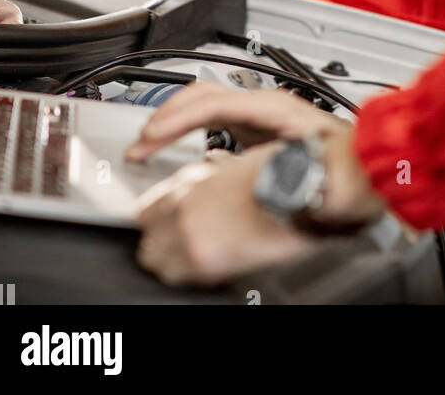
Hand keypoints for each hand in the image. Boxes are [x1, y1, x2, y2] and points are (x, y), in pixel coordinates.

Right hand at [126, 82, 386, 247]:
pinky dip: (189, 130)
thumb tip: (283, 188)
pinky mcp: (261, 132)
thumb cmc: (356, 168)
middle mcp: (268, 106)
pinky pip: (216, 121)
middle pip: (204, 95)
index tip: (151, 139)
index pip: (215, 102)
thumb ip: (304, 181)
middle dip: (167, 115)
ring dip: (175, 120)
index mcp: (278, 109)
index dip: (177, 119)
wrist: (375, 166)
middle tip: (140, 142)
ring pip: (207, 103)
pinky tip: (183, 152)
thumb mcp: (328, 176)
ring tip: (151, 143)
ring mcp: (263, 116)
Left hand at [135, 147, 313, 286]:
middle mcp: (181, 205)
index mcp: (189, 180)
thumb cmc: (279, 176)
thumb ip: (208, 181)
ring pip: (154, 259)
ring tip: (195, 258)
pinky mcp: (200, 259)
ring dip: (170, 260)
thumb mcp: (234, 169)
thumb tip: (203, 190)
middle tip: (182, 245)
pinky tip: (207, 267)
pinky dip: (185, 275)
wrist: (299, 190)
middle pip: (146, 236)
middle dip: (160, 242)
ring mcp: (188, 233)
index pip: (145, 210)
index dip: (158, 222)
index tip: (168, 228)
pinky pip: (174, 276)